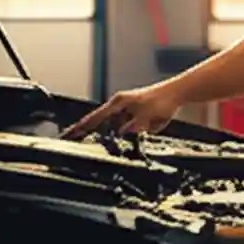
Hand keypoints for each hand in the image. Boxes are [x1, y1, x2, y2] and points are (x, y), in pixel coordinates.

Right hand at [61, 83, 181, 138]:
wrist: (177, 95)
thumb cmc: (161, 99)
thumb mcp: (146, 115)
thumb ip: (134, 126)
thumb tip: (122, 134)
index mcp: (117, 104)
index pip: (93, 118)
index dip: (79, 129)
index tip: (66, 136)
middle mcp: (119, 109)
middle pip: (100, 127)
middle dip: (91, 137)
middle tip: (79, 148)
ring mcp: (126, 115)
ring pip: (114, 133)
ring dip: (113, 141)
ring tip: (109, 148)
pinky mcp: (135, 122)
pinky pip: (127, 135)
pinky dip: (127, 141)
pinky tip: (127, 145)